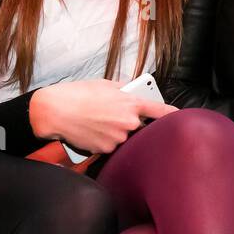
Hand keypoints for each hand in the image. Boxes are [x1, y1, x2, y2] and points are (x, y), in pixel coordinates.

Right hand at [29, 78, 175, 153]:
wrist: (54, 111)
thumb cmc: (77, 94)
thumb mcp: (104, 84)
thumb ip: (122, 89)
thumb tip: (130, 90)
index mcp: (131, 104)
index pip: (160, 111)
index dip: (172, 114)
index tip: (178, 116)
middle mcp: (128, 123)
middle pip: (139, 126)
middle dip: (129, 122)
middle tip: (111, 115)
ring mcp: (117, 138)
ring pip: (123, 136)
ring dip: (114, 131)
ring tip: (95, 121)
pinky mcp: (105, 149)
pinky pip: (110, 145)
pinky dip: (103, 140)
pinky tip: (90, 130)